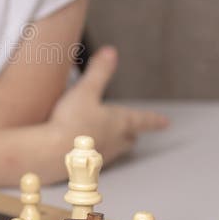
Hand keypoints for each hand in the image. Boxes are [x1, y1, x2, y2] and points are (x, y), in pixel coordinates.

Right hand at [49, 45, 168, 165]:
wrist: (53, 153)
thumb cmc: (72, 121)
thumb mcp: (85, 90)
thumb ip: (99, 72)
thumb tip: (110, 52)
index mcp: (119, 122)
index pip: (142, 120)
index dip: (154, 119)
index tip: (165, 122)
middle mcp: (114, 141)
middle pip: (129, 139)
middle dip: (130, 134)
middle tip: (133, 133)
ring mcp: (101, 156)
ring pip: (114, 150)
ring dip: (113, 144)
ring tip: (106, 139)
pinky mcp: (86, 167)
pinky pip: (95, 159)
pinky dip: (93, 153)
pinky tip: (82, 151)